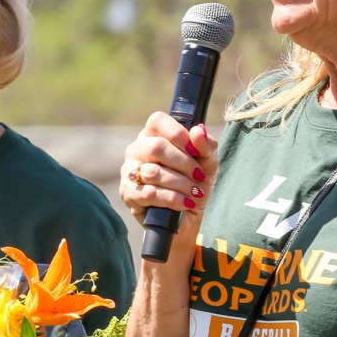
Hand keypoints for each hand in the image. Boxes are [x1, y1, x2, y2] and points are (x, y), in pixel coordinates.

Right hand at [120, 113, 218, 231]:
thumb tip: (198, 131)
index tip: (195, 150)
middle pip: (155, 146)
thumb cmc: (196, 182)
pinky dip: (173, 199)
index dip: (177, 133)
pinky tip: (185, 204)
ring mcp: (129, 171)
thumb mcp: (208, 162)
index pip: (157, 121)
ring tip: (195, 192)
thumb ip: (206, 145)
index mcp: (154, 135)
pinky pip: (149, 193)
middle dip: (183, 163)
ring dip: (181, 184)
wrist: (189, 215)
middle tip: (199, 176)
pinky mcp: (128, 194)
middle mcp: (137, 150)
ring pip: (152, 172)